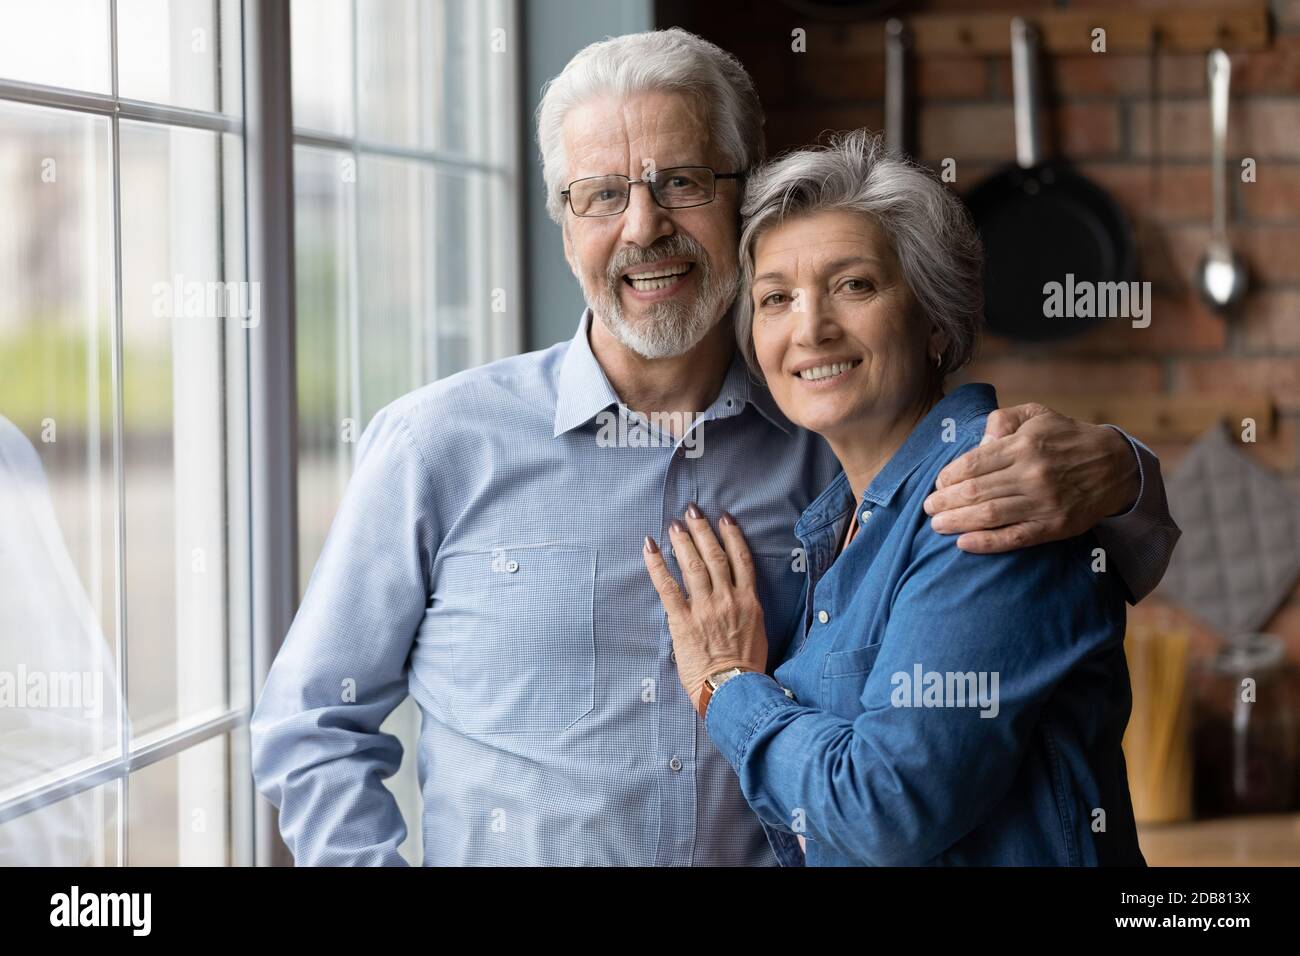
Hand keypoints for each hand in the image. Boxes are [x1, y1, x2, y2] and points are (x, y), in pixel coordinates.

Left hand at [642, 505, 768, 715]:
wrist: (734, 690)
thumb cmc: (747, 669)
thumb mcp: (757, 633)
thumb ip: (747, 612)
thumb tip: (737, 600)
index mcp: (749, 601)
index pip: (741, 559)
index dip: (732, 535)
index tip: (724, 518)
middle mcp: (728, 598)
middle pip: (715, 555)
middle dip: (703, 530)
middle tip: (693, 511)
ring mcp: (705, 607)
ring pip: (693, 564)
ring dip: (683, 540)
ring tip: (675, 524)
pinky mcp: (683, 620)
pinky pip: (667, 586)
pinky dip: (657, 564)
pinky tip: (650, 547)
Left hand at [921, 403, 1138, 553]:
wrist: (1115, 465)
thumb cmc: (1066, 437)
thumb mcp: (1036, 414)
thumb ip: (1003, 420)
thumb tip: (979, 441)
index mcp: (1024, 445)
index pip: (973, 463)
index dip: (948, 477)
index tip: (937, 484)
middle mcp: (1032, 474)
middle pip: (976, 491)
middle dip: (945, 502)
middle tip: (928, 508)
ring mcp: (1043, 503)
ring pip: (989, 515)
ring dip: (957, 522)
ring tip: (936, 525)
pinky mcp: (1053, 526)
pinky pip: (1013, 538)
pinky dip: (985, 543)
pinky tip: (963, 543)